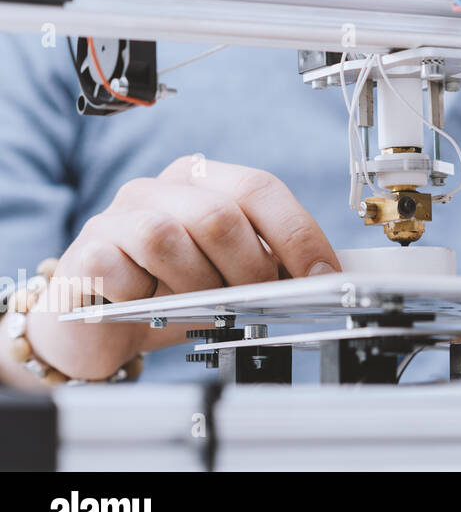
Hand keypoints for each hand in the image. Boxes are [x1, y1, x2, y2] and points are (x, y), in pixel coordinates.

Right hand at [23, 158, 338, 380]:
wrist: (100, 330)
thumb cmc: (172, 295)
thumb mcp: (232, 276)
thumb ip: (271, 264)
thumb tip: (324, 275)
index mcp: (201, 180)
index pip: (259, 188)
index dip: (297, 234)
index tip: (323, 275)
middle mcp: (158, 189)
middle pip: (220, 214)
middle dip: (251, 267)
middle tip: (258, 301)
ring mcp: (116, 217)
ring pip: (168, 237)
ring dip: (197, 284)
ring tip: (198, 306)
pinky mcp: (84, 253)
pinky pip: (122, 270)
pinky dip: (145, 297)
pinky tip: (147, 306)